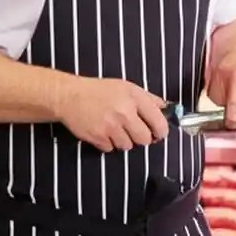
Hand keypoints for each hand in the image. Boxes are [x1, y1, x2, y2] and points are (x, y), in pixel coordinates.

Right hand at [55, 78, 169, 152]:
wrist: (69, 96)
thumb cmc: (98, 90)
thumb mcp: (126, 87)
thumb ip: (148, 98)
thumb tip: (166, 108)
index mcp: (134, 97)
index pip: (159, 122)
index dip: (161, 131)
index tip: (158, 133)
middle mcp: (125, 112)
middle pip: (145, 139)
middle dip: (141, 138)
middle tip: (134, 131)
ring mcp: (111, 126)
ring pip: (128, 146)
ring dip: (123, 140)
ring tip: (114, 128)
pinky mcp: (98, 137)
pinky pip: (111, 149)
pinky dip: (108, 143)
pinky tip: (103, 131)